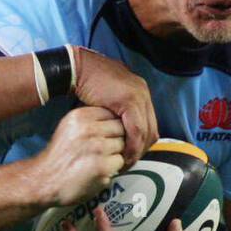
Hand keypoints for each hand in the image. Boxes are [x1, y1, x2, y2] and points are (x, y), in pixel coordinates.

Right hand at [27, 106, 125, 207]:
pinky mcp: (102, 167)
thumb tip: (116, 118)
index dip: (109, 127)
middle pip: (120, 129)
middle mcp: (89, 130)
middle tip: (101, 151)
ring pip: (122, 146)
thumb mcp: (68, 128)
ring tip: (97, 162)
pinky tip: (96, 172)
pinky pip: (119, 163)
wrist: (43, 181)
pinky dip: (111, 170)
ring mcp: (97, 148)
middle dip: (114, 140)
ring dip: (114, 155)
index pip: (111, 114)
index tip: (103, 136)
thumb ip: (89, 121)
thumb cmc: (58, 157)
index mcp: (80, 117)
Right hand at [69, 47, 157, 165]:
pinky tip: (123, 154)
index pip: (149, 125)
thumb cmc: (86, 84)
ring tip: (126, 162)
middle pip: (152, 130)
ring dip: (138, 150)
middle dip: (142, 150)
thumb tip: (117, 133)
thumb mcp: (106, 100)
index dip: (142, 144)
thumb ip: (116, 113)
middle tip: (130, 163)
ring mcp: (139, 96)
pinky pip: (136, 129)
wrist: (78, 67)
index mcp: (140, 93)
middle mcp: (143, 93)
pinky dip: (132, 145)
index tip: (130, 157)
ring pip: (146, 131)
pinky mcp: (129, 100)